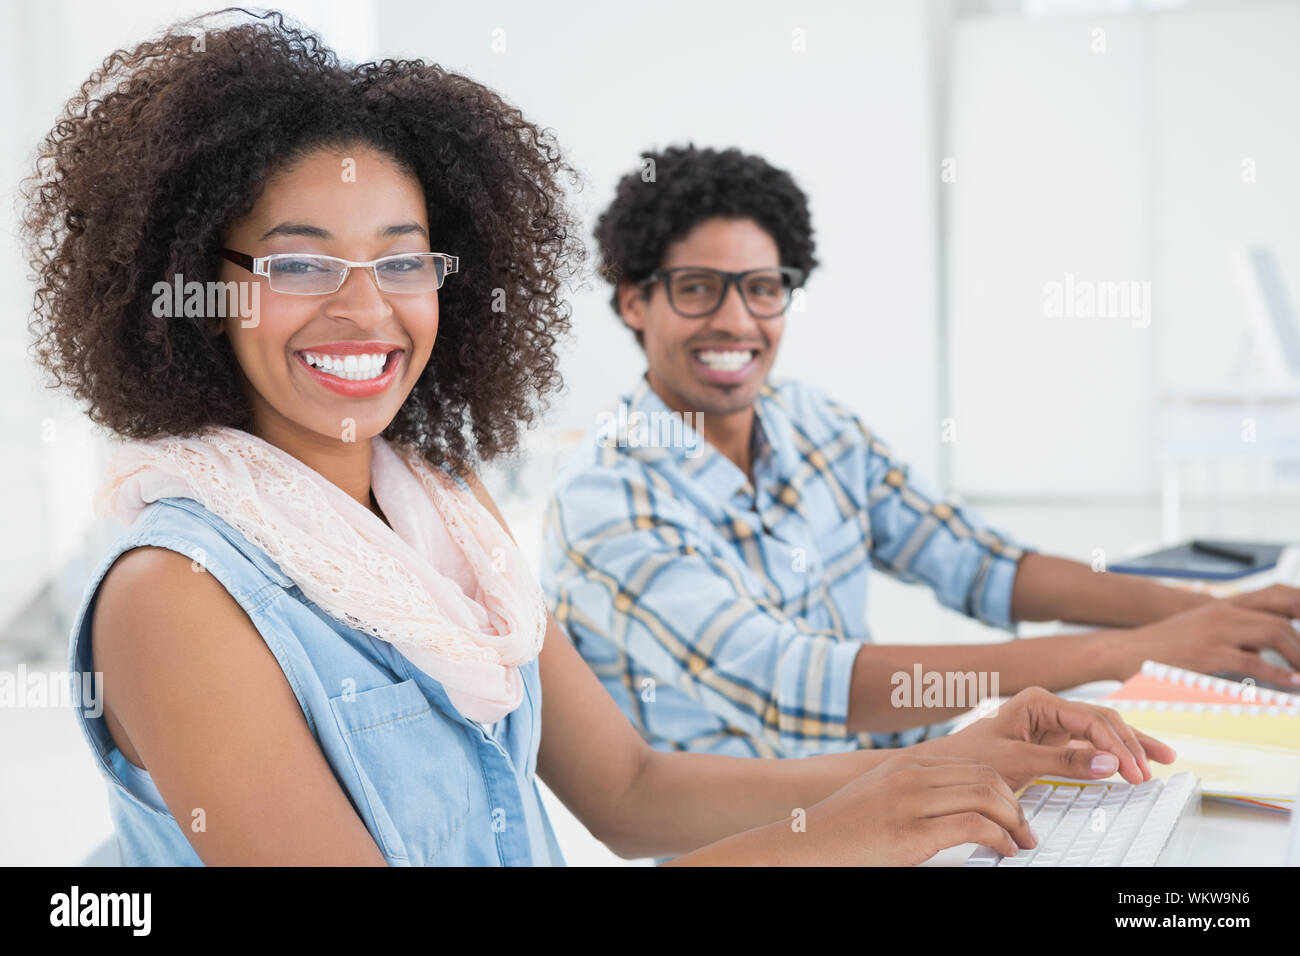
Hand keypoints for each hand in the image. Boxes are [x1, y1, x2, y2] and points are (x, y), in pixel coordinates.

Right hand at [798, 753, 1037, 865]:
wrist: (805, 844)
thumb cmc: (841, 828)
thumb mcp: (880, 795)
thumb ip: (914, 790)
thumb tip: (956, 805)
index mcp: (906, 765)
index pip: (974, 765)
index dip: (1005, 789)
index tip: (1016, 813)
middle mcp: (910, 775)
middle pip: (986, 777)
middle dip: (1016, 804)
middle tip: (1026, 830)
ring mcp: (909, 802)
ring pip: (987, 797)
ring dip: (1015, 822)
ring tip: (1020, 843)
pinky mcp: (908, 833)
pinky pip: (973, 826)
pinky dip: (999, 839)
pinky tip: (1003, 852)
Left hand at [916, 687, 1176, 789]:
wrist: (946, 768)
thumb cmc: (970, 759)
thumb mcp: (1015, 763)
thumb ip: (1062, 763)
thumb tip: (1109, 765)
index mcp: (1038, 701)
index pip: (1092, 720)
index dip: (1118, 746)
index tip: (1134, 772)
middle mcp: (1048, 707)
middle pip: (1104, 721)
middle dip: (1131, 745)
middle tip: (1150, 774)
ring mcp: (1053, 724)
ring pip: (1103, 730)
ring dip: (1131, 745)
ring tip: (1165, 759)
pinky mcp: (1053, 741)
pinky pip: (1092, 745)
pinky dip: (1113, 755)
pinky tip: (1134, 763)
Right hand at [1120, 594, 1299, 686]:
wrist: (1123, 651)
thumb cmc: (1163, 647)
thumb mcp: (1202, 631)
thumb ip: (1236, 636)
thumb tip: (1268, 651)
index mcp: (1225, 605)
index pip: (1278, 593)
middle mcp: (1223, 611)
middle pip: (1283, 613)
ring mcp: (1215, 630)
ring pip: (1275, 632)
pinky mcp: (1207, 653)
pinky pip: (1253, 661)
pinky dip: (1278, 675)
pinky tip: (1291, 684)